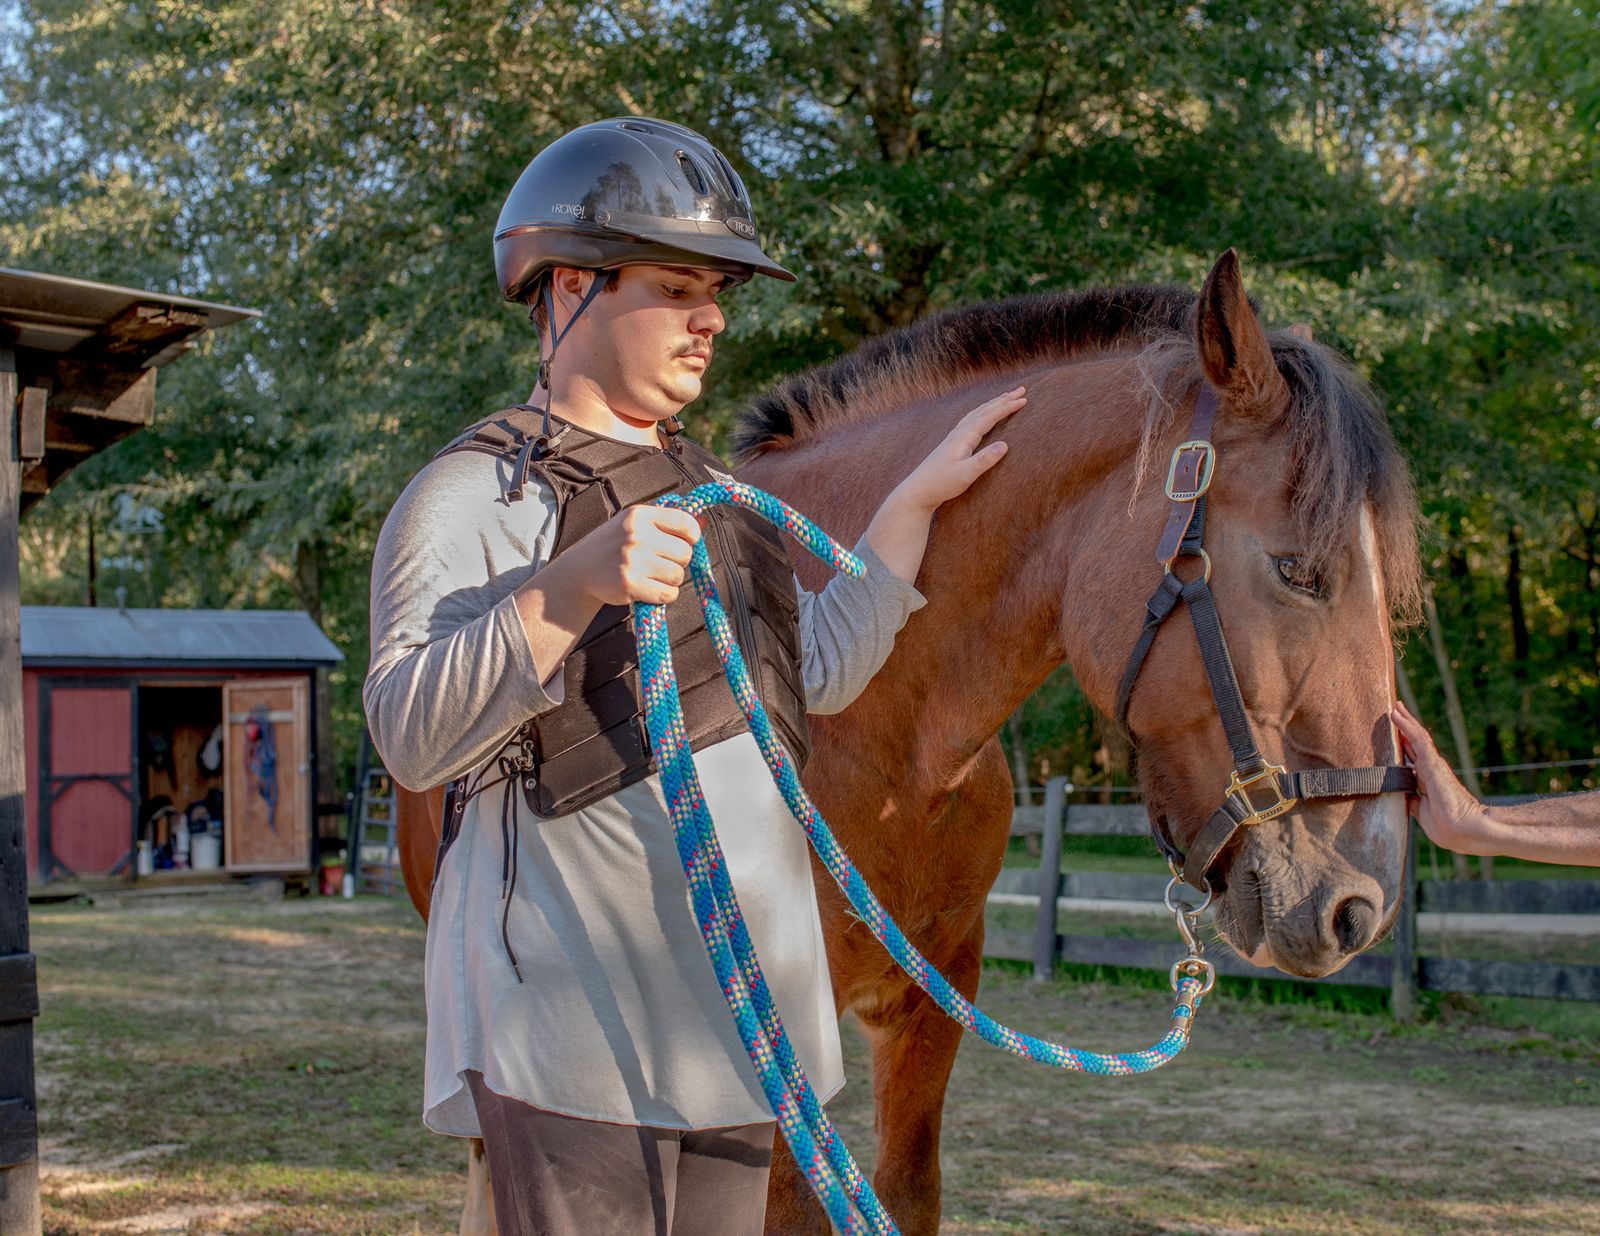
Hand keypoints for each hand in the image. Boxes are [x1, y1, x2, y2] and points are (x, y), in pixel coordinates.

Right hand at [573, 504, 701, 606]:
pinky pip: (668, 594)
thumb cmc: (612, 546)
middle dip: (678, 561)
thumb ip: (668, 522)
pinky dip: (662, 595)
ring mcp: (633, 560)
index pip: (685, 522)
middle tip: (659, 563)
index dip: (692, 536)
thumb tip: (704, 520)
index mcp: (639, 515)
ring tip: (651, 575)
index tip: (685, 542)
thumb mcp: (635, 525)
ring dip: (670, 580)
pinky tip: (647, 588)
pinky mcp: (630, 584)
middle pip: (685, 553)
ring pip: (678, 575)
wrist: (579, 571)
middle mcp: (636, 535)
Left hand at [893, 387, 1026, 513]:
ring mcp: (953, 438)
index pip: (989, 417)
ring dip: (992, 404)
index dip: (1007, 408)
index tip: (1024, 400)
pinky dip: (981, 413)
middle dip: (1003, 400)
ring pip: (976, 414)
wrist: (917, 492)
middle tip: (1021, 390)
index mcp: (963, 437)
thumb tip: (1005, 445)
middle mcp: (958, 433)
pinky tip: (982, 416)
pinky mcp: (951, 445)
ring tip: (1005, 398)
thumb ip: (984, 460)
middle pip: (983, 410)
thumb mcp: (965, 475)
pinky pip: (970, 421)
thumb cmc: (940, 484)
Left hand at [1391, 700, 1496, 854]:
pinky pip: (1417, 740)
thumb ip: (1413, 803)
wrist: (1464, 831)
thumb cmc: (1446, 828)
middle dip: (1404, 729)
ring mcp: (1432, 765)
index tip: (1393, 737)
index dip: (1403, 747)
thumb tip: (1402, 798)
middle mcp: (1430, 770)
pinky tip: (1396, 715)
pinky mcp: (1433, 763)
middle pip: (1414, 744)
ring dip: (1405, 722)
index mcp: (1427, 782)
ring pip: (1416, 737)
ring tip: (1395, 707)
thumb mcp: (1422, 813)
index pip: (1413, 759)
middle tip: (1394, 712)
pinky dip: (1406, 726)